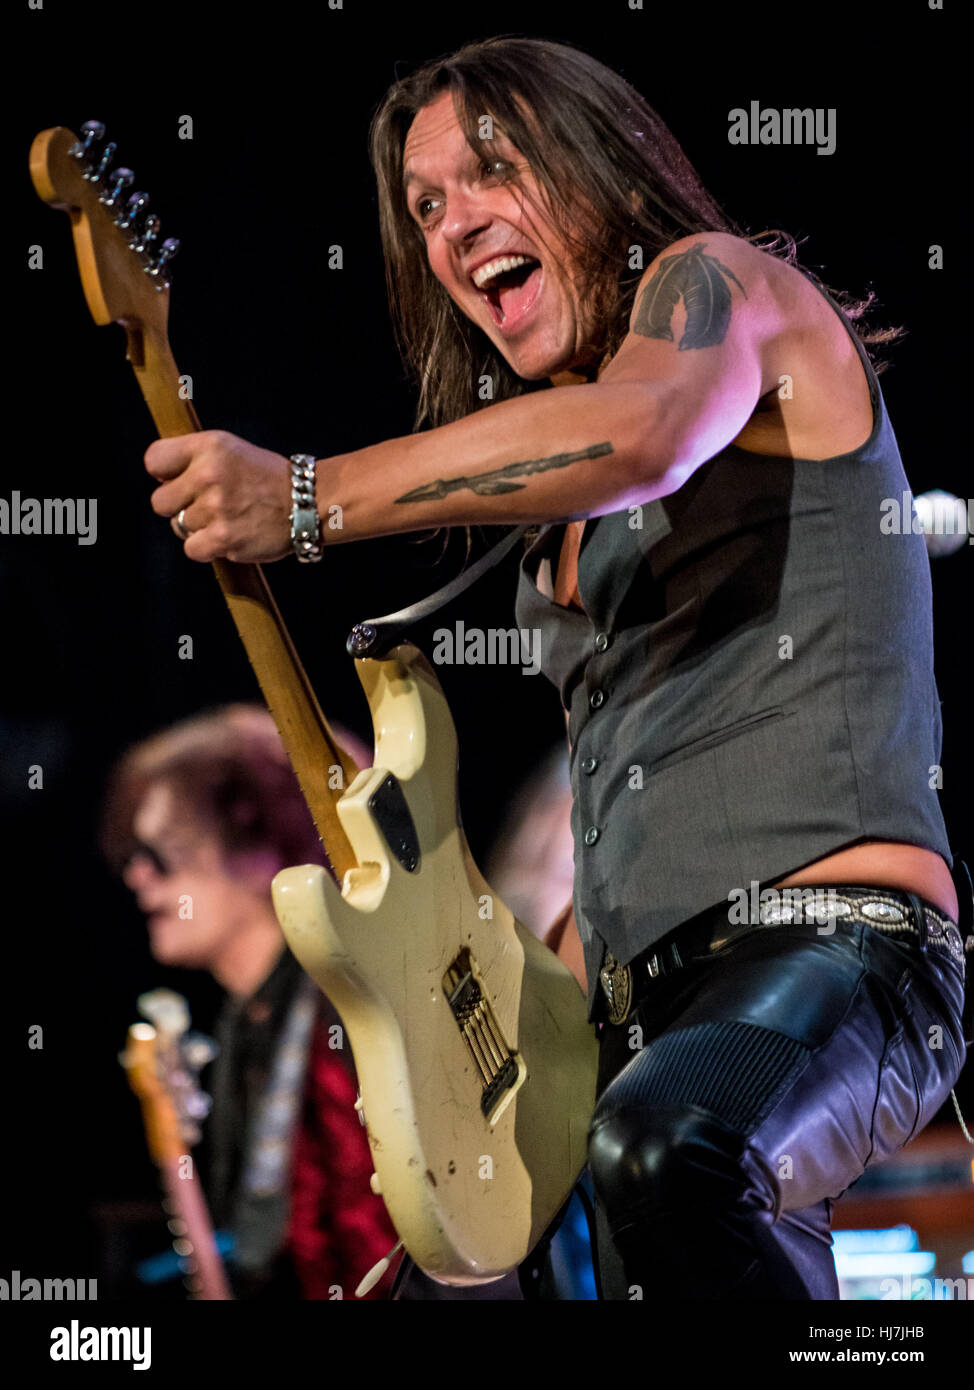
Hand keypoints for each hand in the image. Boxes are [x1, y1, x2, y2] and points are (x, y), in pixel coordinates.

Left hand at [144, 429, 293, 562]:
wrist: (307, 502)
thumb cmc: (266, 478)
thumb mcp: (230, 450)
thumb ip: (193, 458)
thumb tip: (160, 479)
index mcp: (209, 446)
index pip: (154, 459)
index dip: (164, 474)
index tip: (180, 480)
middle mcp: (209, 475)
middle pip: (160, 502)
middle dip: (178, 506)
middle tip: (205, 504)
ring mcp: (216, 508)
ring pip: (179, 527)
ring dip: (198, 528)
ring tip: (226, 518)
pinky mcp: (224, 538)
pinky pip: (191, 549)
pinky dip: (206, 548)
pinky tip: (226, 536)